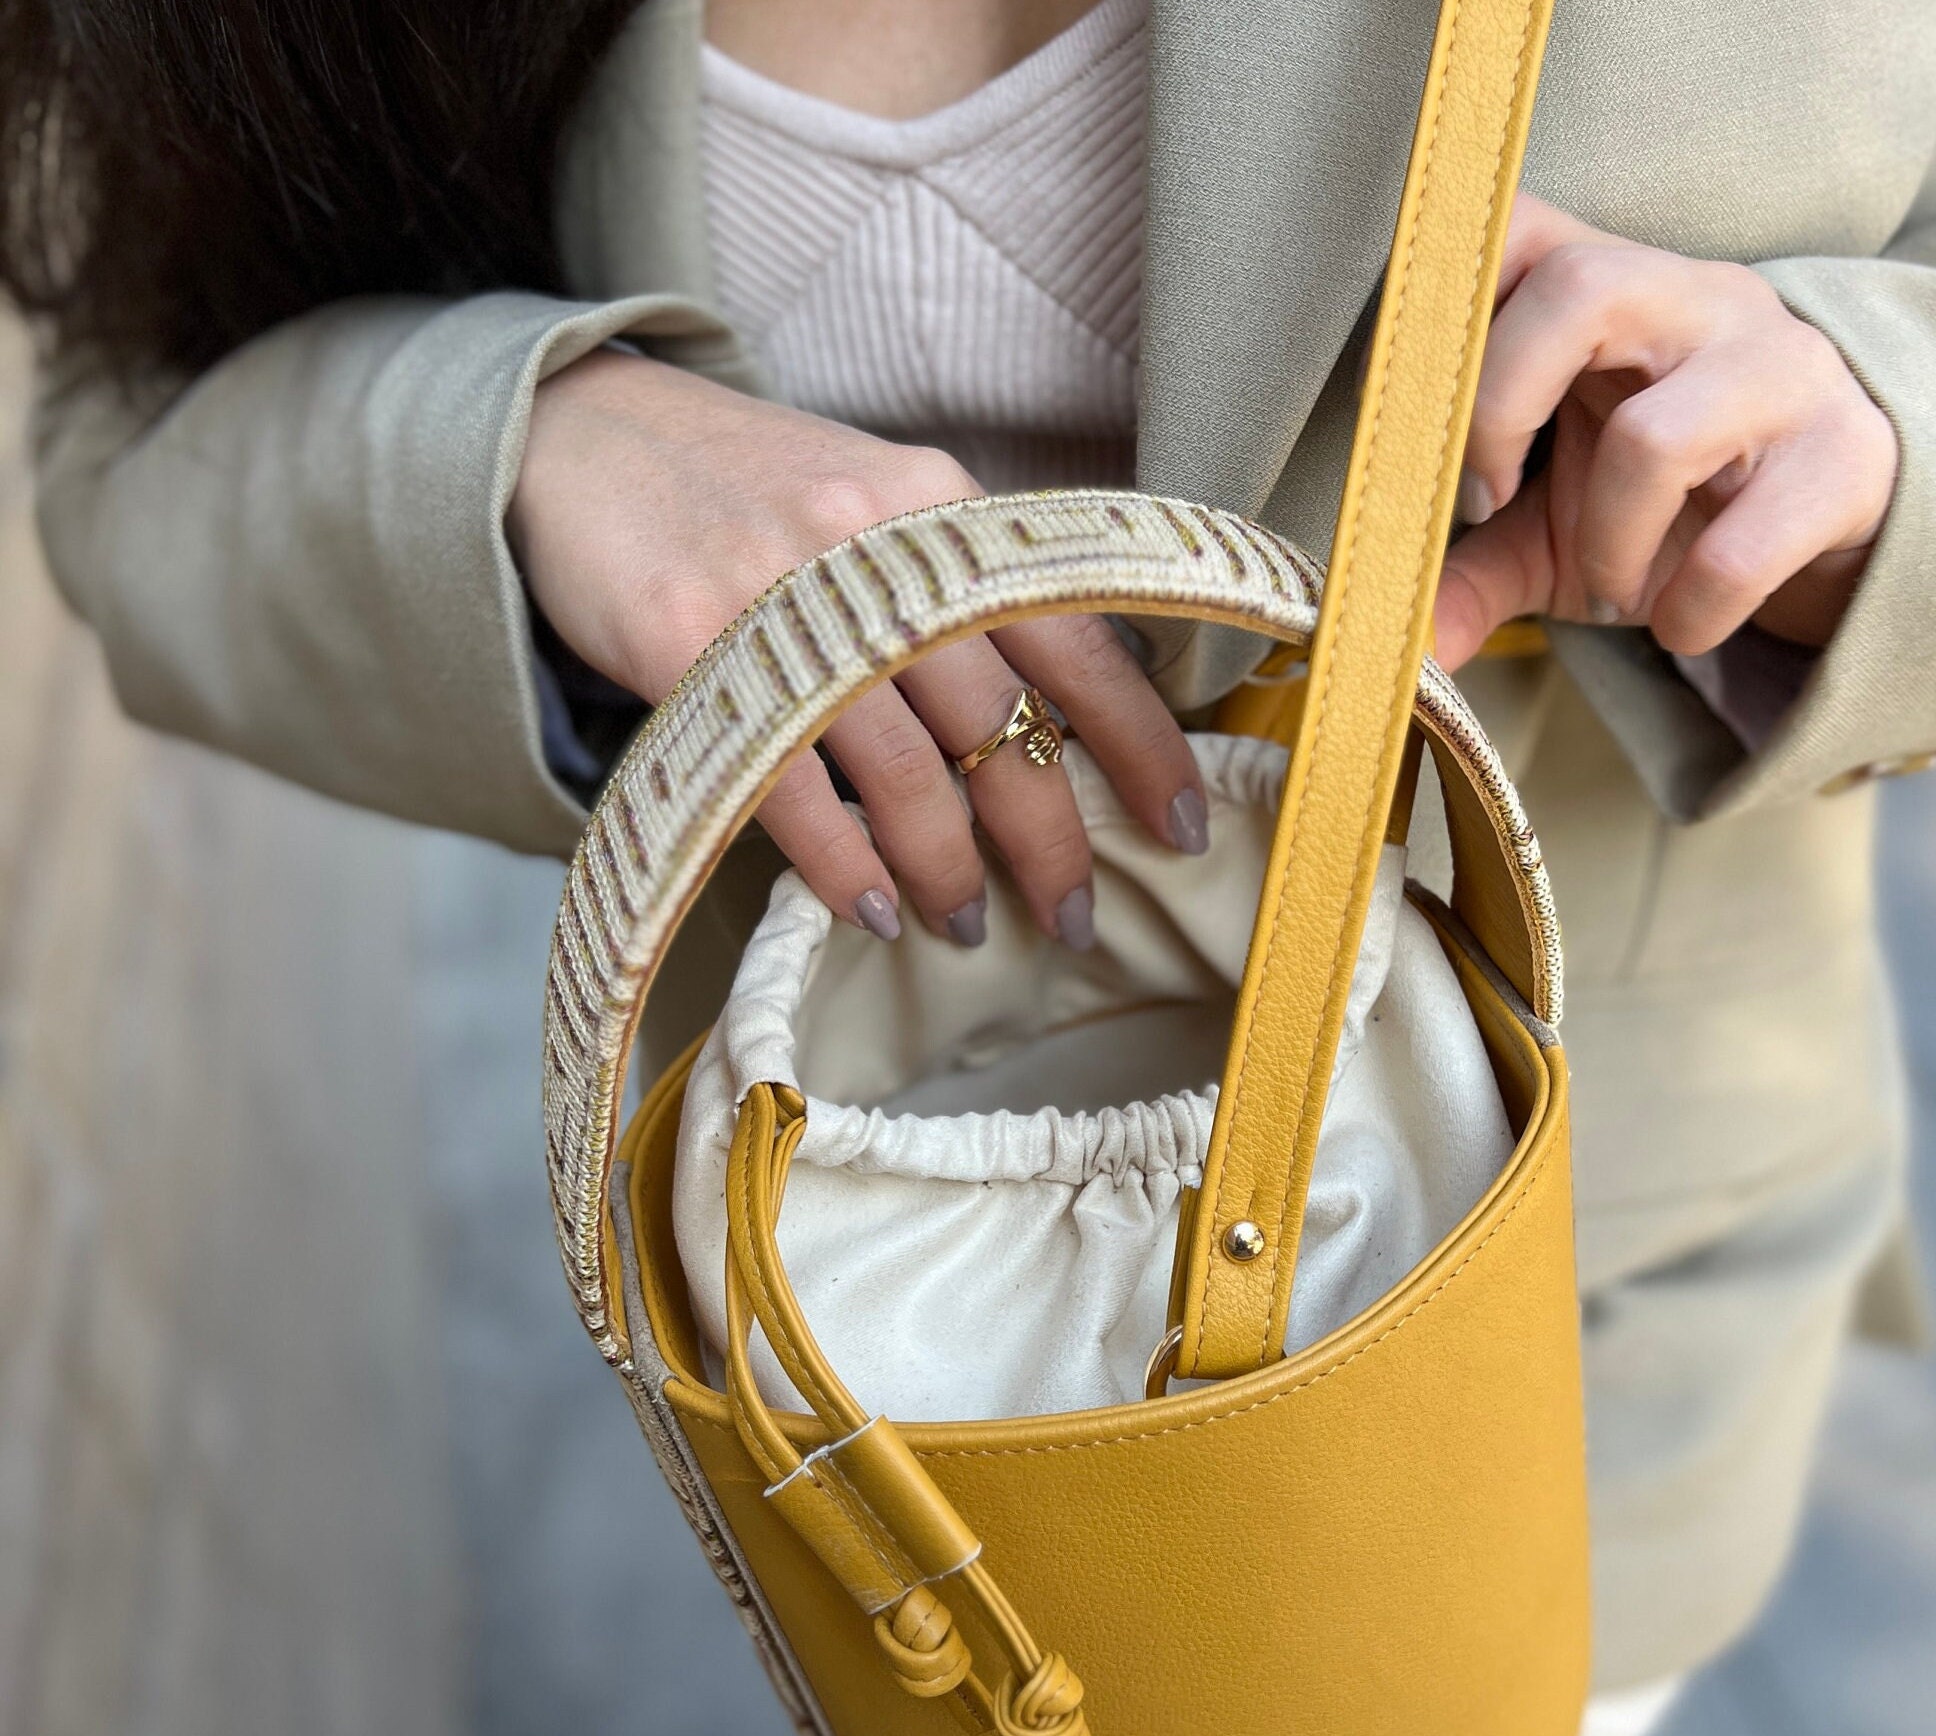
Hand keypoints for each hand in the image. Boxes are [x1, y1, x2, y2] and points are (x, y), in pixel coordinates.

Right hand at [507, 348, 1204, 945]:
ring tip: (964, 926)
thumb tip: (1066, 726)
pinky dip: (842, 865)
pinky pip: (790, 788)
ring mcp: (781, 596)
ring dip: (949, 870)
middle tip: (1074, 919)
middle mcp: (875, 548)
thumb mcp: (880, 514)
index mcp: (940, 513)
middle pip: (1001, 723)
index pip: (1077, 638)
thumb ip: (963, 595)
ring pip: (906, 769)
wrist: (580, 436)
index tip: (1183, 828)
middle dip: (1051, 842)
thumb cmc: (753, 497)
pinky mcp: (689, 645)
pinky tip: (872, 910)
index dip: (1142, 744)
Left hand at [1433, 195, 1898, 671]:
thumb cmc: (1670, 501)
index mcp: (1612, 288)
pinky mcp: (1841, 460)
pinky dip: (1689, 607)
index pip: (1514, 223)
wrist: (1831, 514)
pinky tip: (1680, 622)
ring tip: (1612, 587)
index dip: (1443, 321)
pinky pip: (1741, 547)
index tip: (1416, 431)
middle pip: (1578, 287)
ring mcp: (1779, 370)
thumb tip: (1406, 640)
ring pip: (1654, 438)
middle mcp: (1698, 301)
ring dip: (1605, 544)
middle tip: (1489, 502)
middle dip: (1498, 411)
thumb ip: (1473, 567)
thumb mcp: (1556, 528)